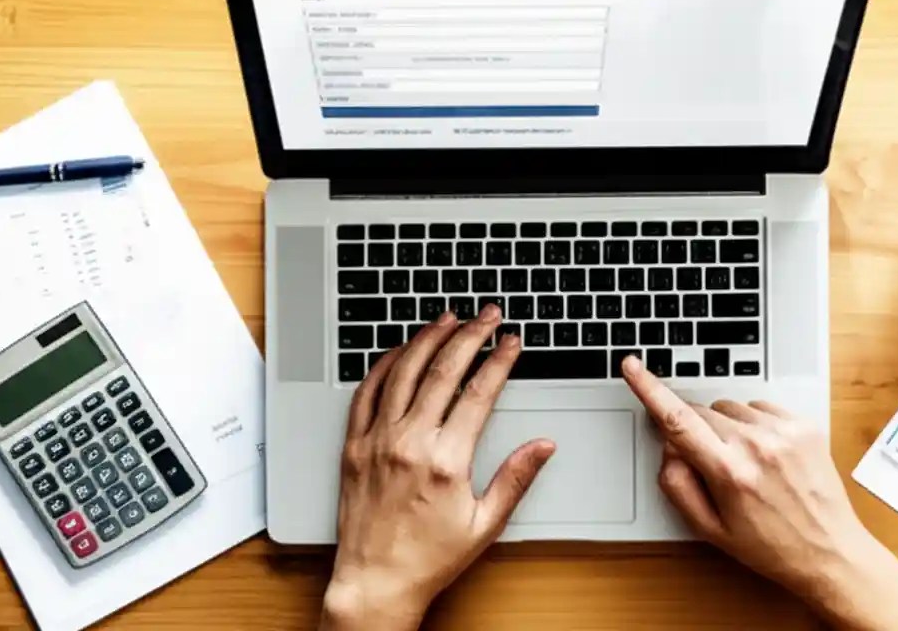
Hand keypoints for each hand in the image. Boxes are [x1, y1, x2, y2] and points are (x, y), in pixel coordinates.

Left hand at [323, 307, 554, 630]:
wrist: (375, 582)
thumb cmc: (429, 559)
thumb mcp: (485, 523)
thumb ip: (516, 478)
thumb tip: (543, 446)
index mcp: (446, 461)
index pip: (479, 392)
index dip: (499, 359)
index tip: (511, 341)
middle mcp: (410, 443)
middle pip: (443, 370)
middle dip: (470, 335)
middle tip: (486, 315)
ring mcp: (378, 441)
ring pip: (404, 372)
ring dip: (427, 338)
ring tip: (447, 319)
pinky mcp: (354, 446)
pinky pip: (367, 392)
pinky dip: (385, 365)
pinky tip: (400, 351)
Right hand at [621, 356, 897, 630]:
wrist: (830, 551)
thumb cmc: (771, 546)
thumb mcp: (711, 529)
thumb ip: (678, 485)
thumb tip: (667, 448)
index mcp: (729, 473)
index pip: (678, 420)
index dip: (650, 390)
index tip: (633, 368)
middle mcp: (757, 446)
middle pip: (702, 412)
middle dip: (696, 431)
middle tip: (714, 466)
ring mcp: (783, 432)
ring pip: (730, 408)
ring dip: (727, 427)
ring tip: (746, 464)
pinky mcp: (803, 426)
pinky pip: (760, 407)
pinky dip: (754, 424)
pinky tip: (765, 453)